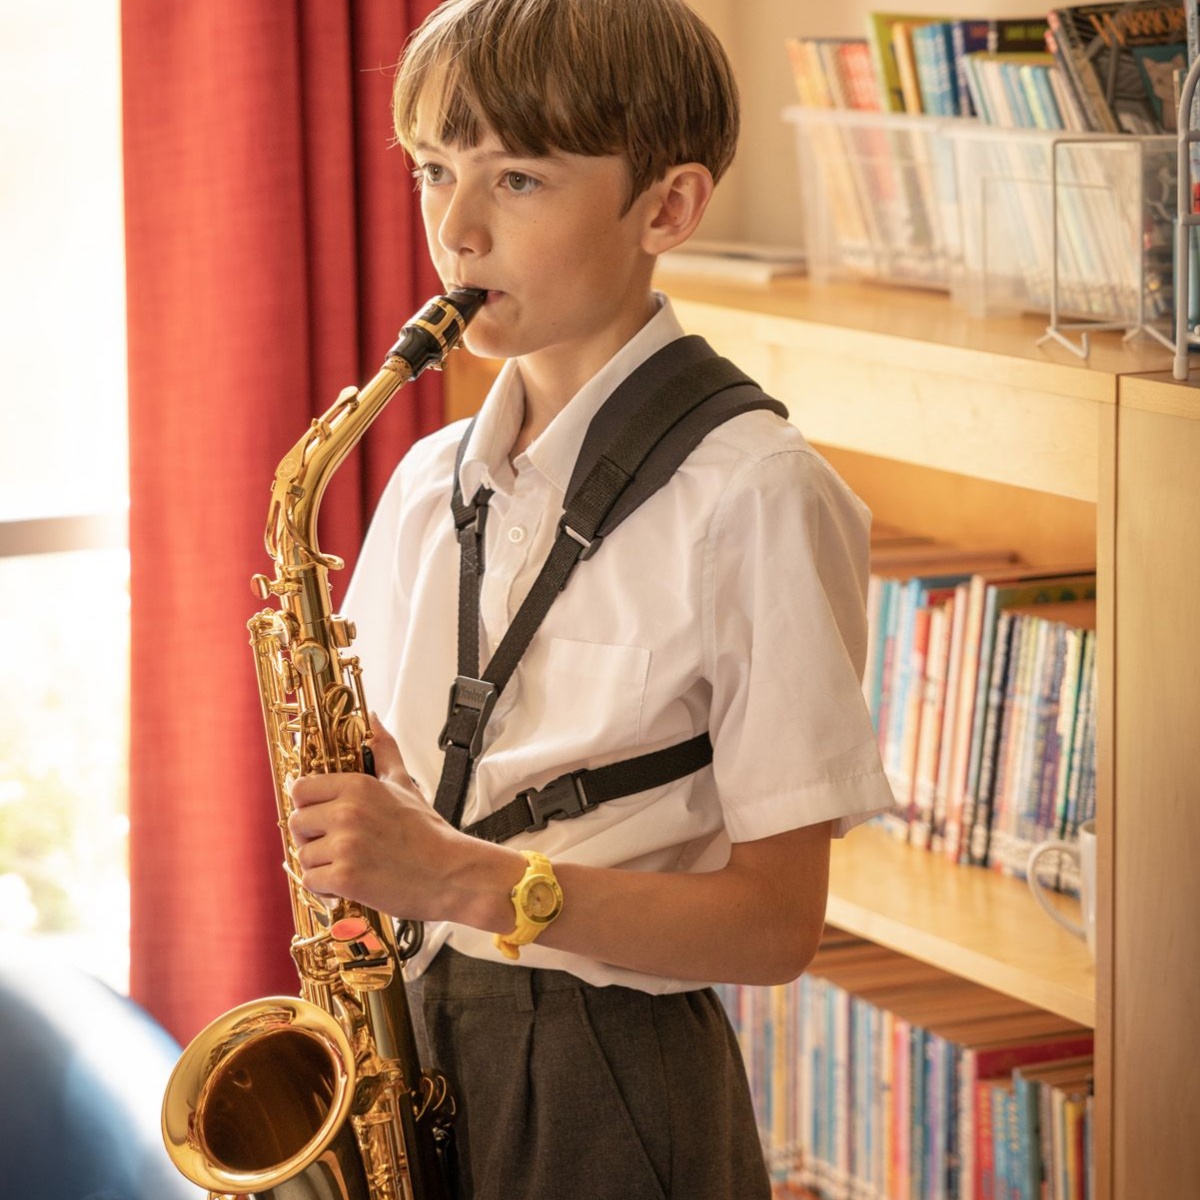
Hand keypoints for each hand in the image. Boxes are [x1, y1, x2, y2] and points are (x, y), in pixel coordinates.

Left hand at [287, 720, 470, 920]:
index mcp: (357, 785)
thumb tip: (373, 720)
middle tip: (337, 845)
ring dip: (321, 864)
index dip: (309, 805)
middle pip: (296, 822)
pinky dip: (326, 887)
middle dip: (312, 836)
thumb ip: (384, 750)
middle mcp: (347, 812)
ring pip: (302, 855)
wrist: (450, 872)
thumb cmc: (427, 832)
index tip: (323, 817)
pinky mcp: (345, 878)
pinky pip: (311, 882)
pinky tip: (349, 883)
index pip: (301, 789)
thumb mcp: (404, 783)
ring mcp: (345, 845)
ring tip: (350, 864)